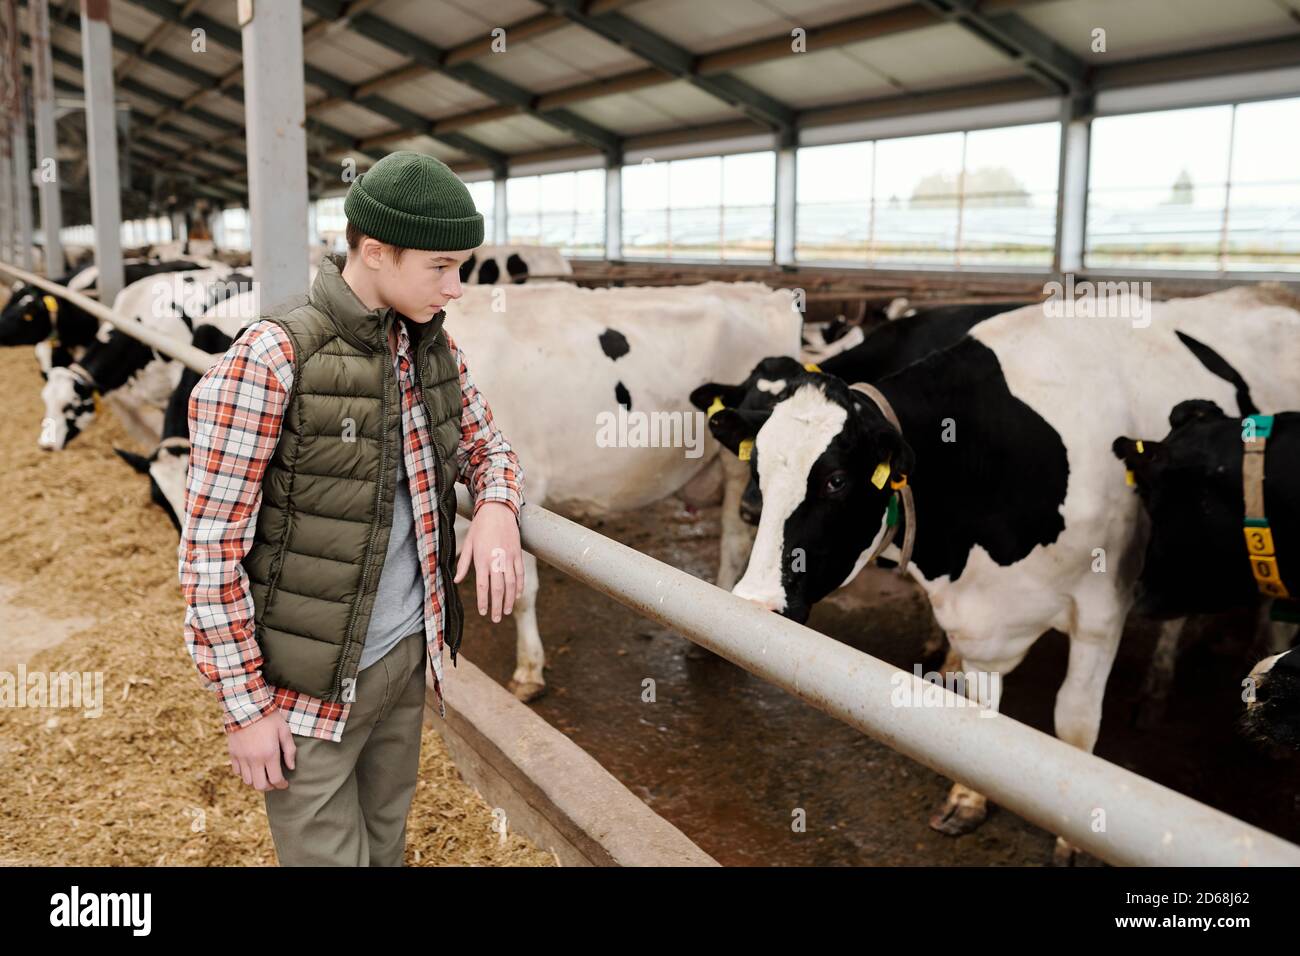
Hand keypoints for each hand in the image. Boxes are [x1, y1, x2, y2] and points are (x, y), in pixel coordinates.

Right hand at [227, 708, 294, 790]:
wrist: (246, 707)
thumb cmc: (269, 718)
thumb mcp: (284, 731)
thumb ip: (290, 750)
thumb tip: (291, 767)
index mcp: (269, 754)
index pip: (276, 779)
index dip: (282, 785)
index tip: (285, 784)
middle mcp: (254, 759)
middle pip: (260, 785)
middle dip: (269, 787)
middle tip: (274, 782)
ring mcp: (242, 758)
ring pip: (248, 781)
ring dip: (256, 782)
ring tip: (263, 776)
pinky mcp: (233, 754)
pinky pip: (237, 772)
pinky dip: (245, 774)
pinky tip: (252, 768)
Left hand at [454, 500, 523, 622]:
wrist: (497, 509)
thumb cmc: (480, 526)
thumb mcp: (468, 543)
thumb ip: (463, 564)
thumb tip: (457, 581)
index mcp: (482, 559)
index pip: (483, 586)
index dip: (484, 601)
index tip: (483, 612)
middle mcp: (497, 560)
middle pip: (498, 589)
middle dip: (497, 606)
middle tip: (496, 619)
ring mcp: (509, 557)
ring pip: (512, 583)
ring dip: (509, 599)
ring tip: (506, 611)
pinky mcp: (518, 553)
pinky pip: (520, 573)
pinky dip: (520, 586)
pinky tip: (517, 595)